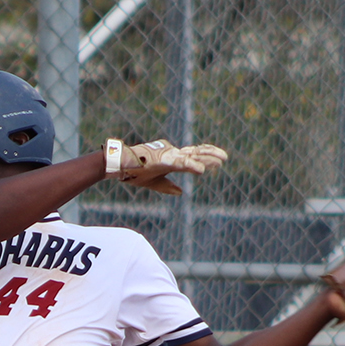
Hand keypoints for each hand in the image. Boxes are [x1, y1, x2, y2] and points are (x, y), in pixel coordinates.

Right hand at [113, 139, 228, 194]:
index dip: (204, 158)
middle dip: (210, 154)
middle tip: (224, 157)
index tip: (217, 161)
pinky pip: (180, 163)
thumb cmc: (134, 172)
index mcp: (170, 159)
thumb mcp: (155, 183)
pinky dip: (191, 166)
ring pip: (191, 155)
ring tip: (220, 161)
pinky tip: (201, 171)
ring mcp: (168, 155)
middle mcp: (172, 154)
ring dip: (206, 158)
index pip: (191, 156)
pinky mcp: (163, 160)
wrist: (119, 165)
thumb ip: (169, 187)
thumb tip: (181, 192)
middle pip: (195, 153)